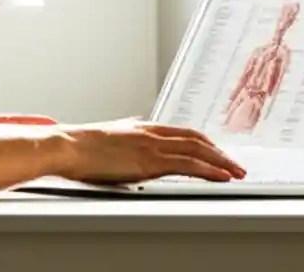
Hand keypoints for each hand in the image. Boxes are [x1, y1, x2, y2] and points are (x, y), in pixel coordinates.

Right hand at [57, 119, 245, 183]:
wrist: (68, 146)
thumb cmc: (80, 145)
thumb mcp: (108, 133)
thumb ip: (125, 131)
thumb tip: (131, 127)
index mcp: (141, 127)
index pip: (182, 132)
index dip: (203, 142)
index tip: (216, 151)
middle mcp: (151, 133)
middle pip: (195, 139)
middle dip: (219, 152)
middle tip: (235, 163)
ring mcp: (151, 146)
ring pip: (197, 150)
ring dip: (221, 162)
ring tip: (236, 172)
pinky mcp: (149, 162)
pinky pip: (188, 165)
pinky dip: (209, 170)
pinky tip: (220, 176)